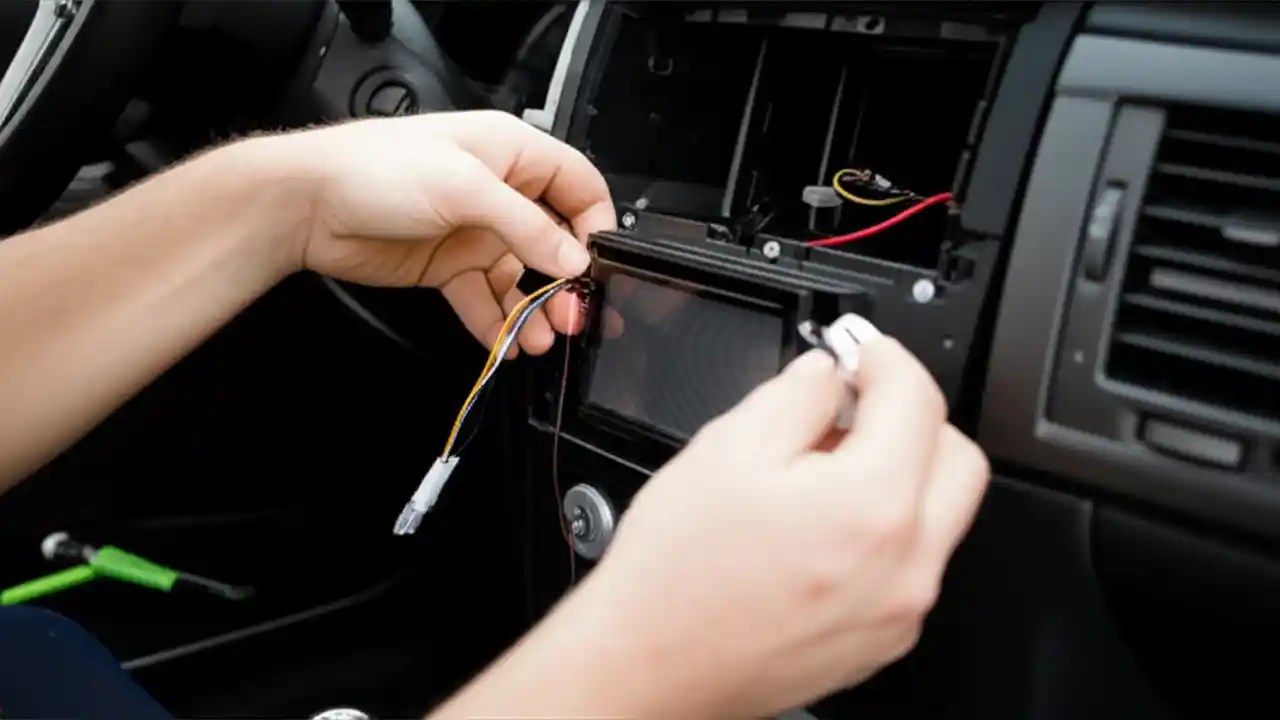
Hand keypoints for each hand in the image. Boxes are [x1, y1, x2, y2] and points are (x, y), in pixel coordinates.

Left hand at [263, 110, 614, 354]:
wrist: (306, 203)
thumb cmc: (378, 169)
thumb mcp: (465, 189)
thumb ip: (526, 227)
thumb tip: (573, 259)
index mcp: (511, 153)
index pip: (577, 186)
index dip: (594, 224)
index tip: (597, 265)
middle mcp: (498, 191)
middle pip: (554, 239)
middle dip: (568, 280)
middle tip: (575, 315)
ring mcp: (473, 231)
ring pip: (522, 277)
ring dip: (536, 310)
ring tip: (542, 339)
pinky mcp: (448, 266)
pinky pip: (485, 299)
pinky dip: (499, 324)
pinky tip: (510, 345)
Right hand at [573, 338, 988, 716]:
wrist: (650, 663)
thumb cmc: (678, 574)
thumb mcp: (725, 449)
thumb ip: (795, 395)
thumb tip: (828, 375)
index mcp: (870, 506)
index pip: (919, 401)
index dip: (886, 359)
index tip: (861, 352)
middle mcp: (904, 565)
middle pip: (957, 460)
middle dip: (914, 419)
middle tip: (856, 405)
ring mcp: (899, 610)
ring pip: (940, 516)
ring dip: (902, 475)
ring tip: (824, 472)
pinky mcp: (884, 639)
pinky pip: (911, 565)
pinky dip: (885, 530)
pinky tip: (821, 525)